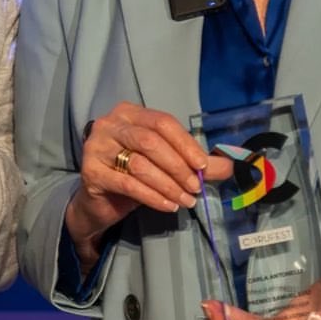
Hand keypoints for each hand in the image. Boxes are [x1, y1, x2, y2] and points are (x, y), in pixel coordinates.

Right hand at [65, 102, 231, 269]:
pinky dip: (153, 196)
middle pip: (150, 141)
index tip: (203, 165)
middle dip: (178, 166)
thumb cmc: (132, 174)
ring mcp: (97, 147)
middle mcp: (110, 124)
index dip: (185, 143)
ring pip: (140, 164)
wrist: (99, 202)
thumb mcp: (165, 164)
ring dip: (169, 185)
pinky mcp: (91, 172)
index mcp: (129, 113)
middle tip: (195, 187)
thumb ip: (193, 162)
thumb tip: (229, 165)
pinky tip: (169, 206)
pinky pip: (128, 184)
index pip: (162, 122)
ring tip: (186, 200)